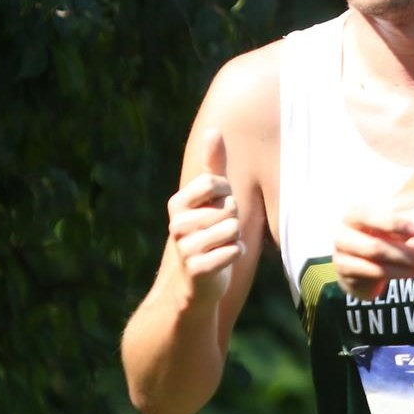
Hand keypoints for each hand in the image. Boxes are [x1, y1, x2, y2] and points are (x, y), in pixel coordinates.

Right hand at [165, 128, 243, 304]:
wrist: (197, 283)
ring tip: (222, 245)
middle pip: (229, 208)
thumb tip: (213, 130)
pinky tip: (224, 259)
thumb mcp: (211, 197)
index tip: (218, 207)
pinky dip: (236, 254)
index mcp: (177, 203)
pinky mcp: (197, 269)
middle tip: (220, 233)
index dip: (227, 195)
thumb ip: (213, 165)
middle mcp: (177, 224)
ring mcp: (185, 248)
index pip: (216, 183)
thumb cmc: (208, 232)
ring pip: (233, 229)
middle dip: (233, 220)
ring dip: (235, 239)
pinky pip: (233, 252)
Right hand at [334, 194, 413, 299]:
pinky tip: (413, 273)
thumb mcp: (408, 219)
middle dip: (407, 254)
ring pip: (376, 269)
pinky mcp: (347, 280)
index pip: (370, 217)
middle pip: (375, 247)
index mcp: (354, 215)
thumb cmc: (392, 230)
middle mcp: (343, 237)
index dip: (395, 224)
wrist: (376, 253)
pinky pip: (374, 282)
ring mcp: (342, 260)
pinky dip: (397, 277)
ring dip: (406, 270)